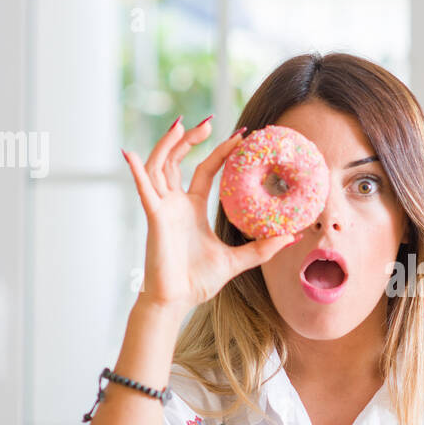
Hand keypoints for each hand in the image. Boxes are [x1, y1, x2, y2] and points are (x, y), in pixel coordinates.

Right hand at [122, 116, 302, 314]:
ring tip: (182, 125)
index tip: (240, 135)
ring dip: (168, 144)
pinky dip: (136, 171)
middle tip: (210, 123)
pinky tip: (130, 153)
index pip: (205, 170)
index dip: (220, 152)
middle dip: (191, 139)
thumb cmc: (199, 281)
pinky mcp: (154, 217)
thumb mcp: (237, 260)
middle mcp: (175, 203)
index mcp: (192, 208)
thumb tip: (293, 236)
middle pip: (177, 160)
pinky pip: (143, 189)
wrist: (177, 301)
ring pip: (159, 165)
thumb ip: (262, 248)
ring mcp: (162, 207)